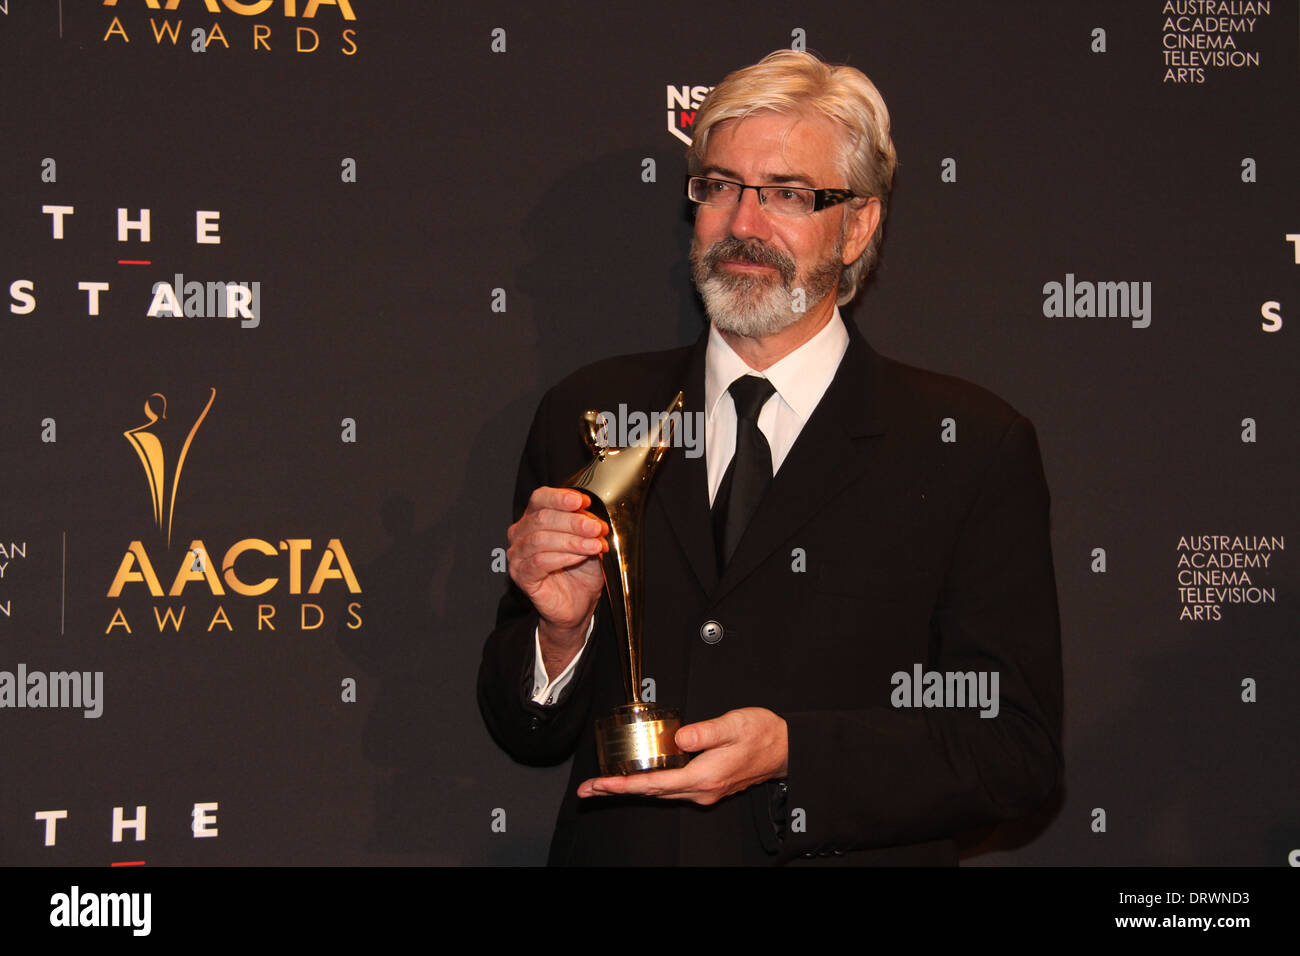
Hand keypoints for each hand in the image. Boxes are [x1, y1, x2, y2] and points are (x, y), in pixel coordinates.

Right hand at [506, 487, 607, 665]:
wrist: (579, 603)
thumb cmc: (581, 569)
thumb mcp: (589, 541)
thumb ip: (588, 526)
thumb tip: (594, 518)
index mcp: (534, 518)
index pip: (540, 498)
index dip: (561, 497)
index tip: (583, 501)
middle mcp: (520, 533)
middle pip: (542, 518)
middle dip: (574, 521)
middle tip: (597, 528)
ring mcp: (517, 555)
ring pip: (540, 539)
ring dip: (572, 540)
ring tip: (595, 545)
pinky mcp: (521, 576)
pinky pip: (539, 561)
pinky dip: (563, 557)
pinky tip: (581, 557)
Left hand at [577, 707, 787, 805]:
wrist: (786, 749)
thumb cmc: (762, 734)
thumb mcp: (734, 724)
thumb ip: (706, 731)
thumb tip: (680, 736)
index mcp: (704, 775)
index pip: (654, 783)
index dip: (624, 785)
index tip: (601, 784)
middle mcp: (701, 789)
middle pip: (651, 793)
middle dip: (618, 790)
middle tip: (589, 788)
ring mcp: (704, 791)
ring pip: (659, 792)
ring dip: (631, 789)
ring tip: (604, 785)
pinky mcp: (707, 786)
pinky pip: (671, 788)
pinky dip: (649, 785)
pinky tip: (638, 779)